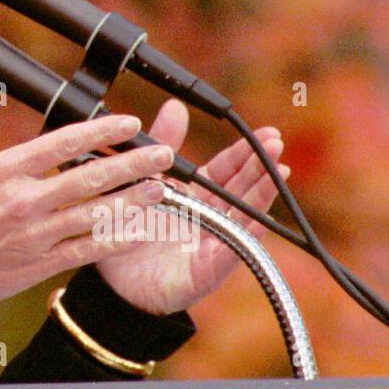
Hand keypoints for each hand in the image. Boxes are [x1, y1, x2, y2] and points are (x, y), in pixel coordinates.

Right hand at [0, 79, 171, 309]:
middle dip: (132, 164)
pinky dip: (115, 240)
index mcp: (3, 171)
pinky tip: (139, 231)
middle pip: (89, 177)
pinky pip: (86, 250)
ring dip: (132, 201)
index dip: (101, 130)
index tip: (129, 123)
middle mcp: (24, 201)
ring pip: (95, 214)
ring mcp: (34, 235)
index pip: (62, 142)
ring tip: (162, 189)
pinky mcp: (38, 265)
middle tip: (163, 154)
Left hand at [95, 99, 288, 315]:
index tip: (266, 134)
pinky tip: (259, 222)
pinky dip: (243, 238)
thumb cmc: (128, 231)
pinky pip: (227, 255)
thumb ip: (161, 145)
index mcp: (195, 197)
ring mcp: (211, 247)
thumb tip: (175, 106)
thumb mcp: (144, 180)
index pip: (226, 171)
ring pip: (242, 218)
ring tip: (279, 173)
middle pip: (241, 190)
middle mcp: (209, 220)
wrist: (110, 282)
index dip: (245, 153)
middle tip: (276, 144)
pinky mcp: (203, 274)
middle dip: (261, 167)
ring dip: (261, 196)